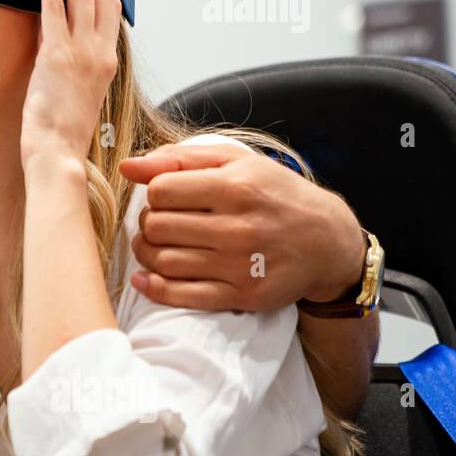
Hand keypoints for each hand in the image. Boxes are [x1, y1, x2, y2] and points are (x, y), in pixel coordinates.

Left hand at [20, 0, 121, 165]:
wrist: (58, 154)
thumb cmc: (63, 131)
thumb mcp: (77, 89)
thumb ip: (74, 58)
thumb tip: (59, 34)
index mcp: (106, 59)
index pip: (112, 6)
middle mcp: (100, 51)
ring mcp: (81, 51)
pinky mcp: (57, 55)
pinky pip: (56, 9)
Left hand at [118, 143, 365, 309]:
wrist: (328, 241)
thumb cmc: (275, 195)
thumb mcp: (236, 163)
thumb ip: (179, 159)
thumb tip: (127, 167)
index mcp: (236, 188)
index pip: (160, 191)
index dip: (154, 193)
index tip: (165, 197)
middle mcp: (239, 228)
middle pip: (157, 227)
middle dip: (148, 223)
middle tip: (159, 222)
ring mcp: (241, 266)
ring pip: (163, 261)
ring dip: (146, 253)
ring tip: (153, 244)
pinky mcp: (243, 296)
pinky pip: (181, 296)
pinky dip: (153, 287)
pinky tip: (145, 277)